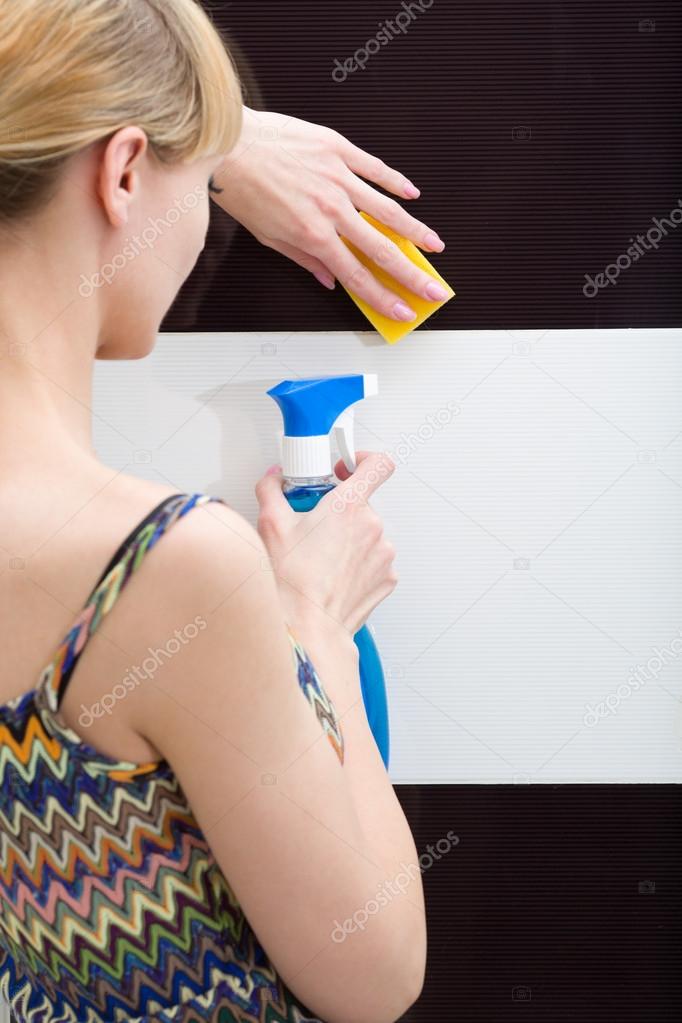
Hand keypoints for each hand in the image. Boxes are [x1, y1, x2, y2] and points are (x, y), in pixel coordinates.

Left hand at [212, 108, 446, 321]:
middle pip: (382, 250)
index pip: (358, 276)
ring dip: (415, 232)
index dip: (384, 298)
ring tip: (434, 246)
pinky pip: (375, 169)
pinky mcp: (337, 149)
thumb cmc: (242, 189)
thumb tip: (330, 281)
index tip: (403, 311)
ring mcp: (338, 177)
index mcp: (314, 235)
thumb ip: (304, 260)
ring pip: (388, 210)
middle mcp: (332, 209)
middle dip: (412, 275)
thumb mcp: (268, 237)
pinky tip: (411, 196)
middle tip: (434, 290)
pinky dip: (396, 184)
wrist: (227, 144)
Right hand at [255, 451, 397, 636]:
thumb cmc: (292, 583)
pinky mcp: (387, 578)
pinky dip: (357, 562)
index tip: (347, 468)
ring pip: (367, 533)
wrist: (308, 629)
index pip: (378, 465)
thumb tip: (273, 479)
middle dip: (339, 510)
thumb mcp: (270, 525)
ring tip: (321, 557)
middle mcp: (373, 527)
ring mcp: (384, 554)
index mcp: (348, 506)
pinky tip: (333, 574)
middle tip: (313, 525)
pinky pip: (373, 559)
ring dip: (348, 538)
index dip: (363, 460)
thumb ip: (271, 489)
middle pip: (361, 503)